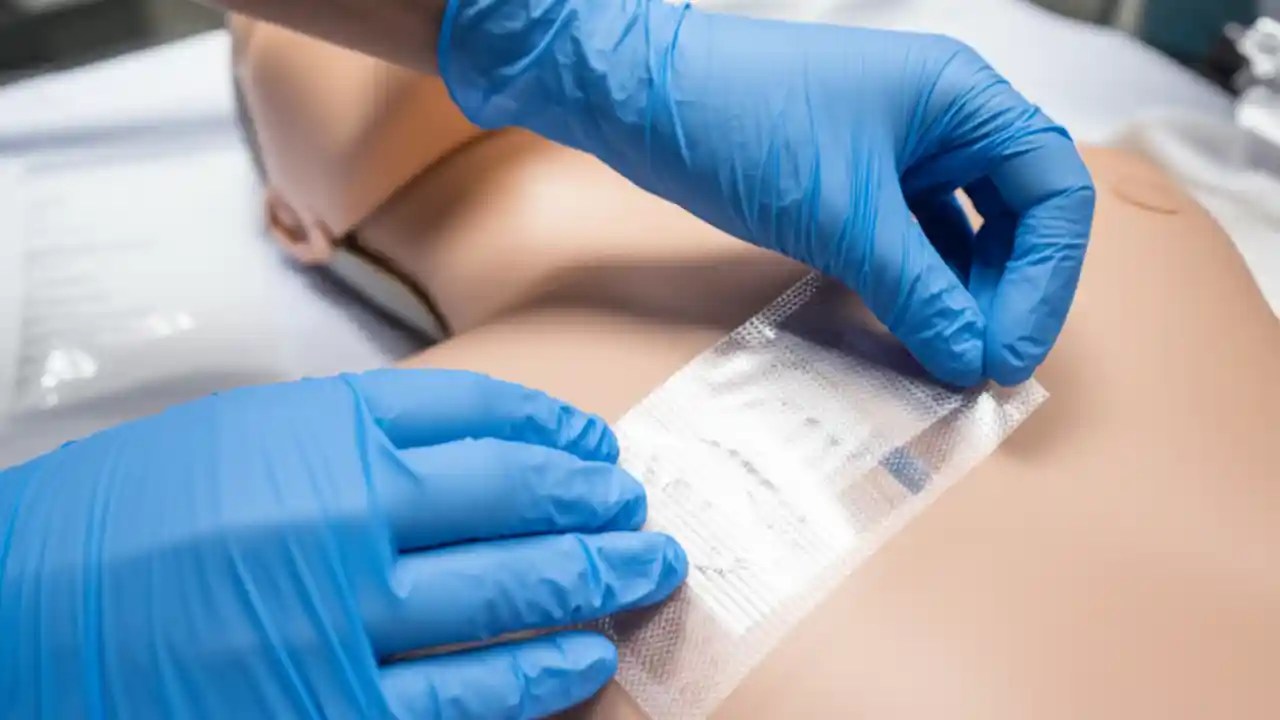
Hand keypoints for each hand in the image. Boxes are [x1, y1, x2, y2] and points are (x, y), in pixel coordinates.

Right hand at [0, 370, 685, 717]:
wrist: (13, 623)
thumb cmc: (117, 528)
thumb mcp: (239, 441)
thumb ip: (354, 440)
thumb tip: (477, 453)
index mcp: (318, 433)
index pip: (477, 414)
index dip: (552, 429)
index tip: (593, 443)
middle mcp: (341, 516)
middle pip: (516, 498)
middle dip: (597, 505)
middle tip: (641, 510)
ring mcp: (340, 621)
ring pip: (510, 595)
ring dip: (595, 581)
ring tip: (645, 569)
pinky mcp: (331, 713)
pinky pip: (467, 698)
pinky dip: (538, 675)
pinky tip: (583, 657)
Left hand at [439, 0, 1095, 385]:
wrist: (642, 98)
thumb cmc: (739, 119)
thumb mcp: (840, 215)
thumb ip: (915, 290)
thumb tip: (969, 357)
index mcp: (961, 98)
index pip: (1052, 189)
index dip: (1048, 278)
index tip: (1010, 349)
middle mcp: (945, 119)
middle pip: (1020, 216)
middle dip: (1012, 293)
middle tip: (986, 365)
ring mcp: (903, 151)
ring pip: (968, 234)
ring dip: (968, 296)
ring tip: (955, 359)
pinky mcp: (861, 182)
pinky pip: (916, 241)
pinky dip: (923, 287)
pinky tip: (918, 330)